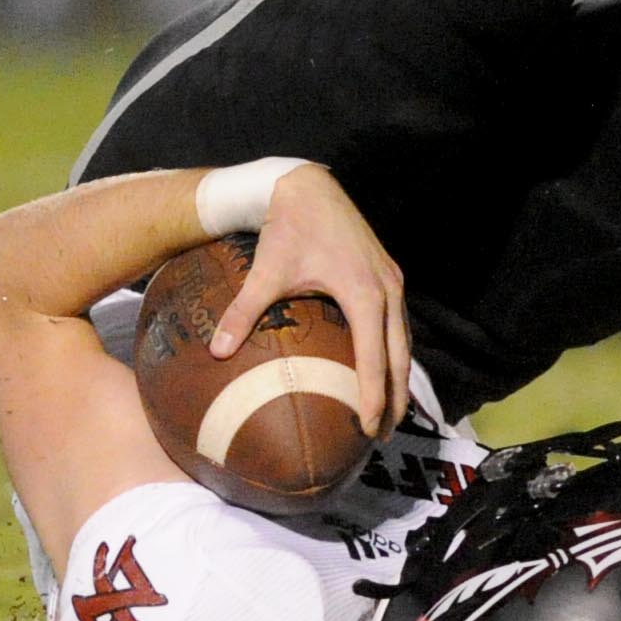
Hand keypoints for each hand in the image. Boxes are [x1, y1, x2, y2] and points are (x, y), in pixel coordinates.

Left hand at [210, 164, 408, 441]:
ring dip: (399, 374)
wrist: (307, 185)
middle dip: (395, 396)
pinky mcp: (388, 271)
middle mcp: (386, 288)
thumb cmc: (287, 229)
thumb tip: (217, 352)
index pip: (374, 358)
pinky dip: (395, 349)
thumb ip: (243, 311)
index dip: (374, 396)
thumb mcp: (266, 272)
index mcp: (363, 293)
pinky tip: (383, 366)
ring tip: (388, 410)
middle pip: (400, 355)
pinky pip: (399, 320)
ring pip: (404, 337)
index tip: (369, 429)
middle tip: (383, 434)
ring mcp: (392, 278)